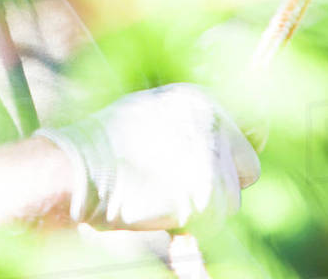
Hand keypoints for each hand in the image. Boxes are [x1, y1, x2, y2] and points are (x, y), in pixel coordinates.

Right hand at [35, 83, 259, 230]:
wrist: (80, 168)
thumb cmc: (105, 145)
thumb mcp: (150, 114)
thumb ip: (186, 126)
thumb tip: (214, 144)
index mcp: (201, 101)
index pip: (242, 135)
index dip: (228, 160)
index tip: (217, 172)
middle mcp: (214, 124)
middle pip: (247, 168)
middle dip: (225, 185)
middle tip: (192, 193)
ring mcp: (212, 160)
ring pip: (231, 199)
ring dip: (206, 207)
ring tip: (164, 197)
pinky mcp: (207, 195)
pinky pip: (214, 222)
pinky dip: (193, 226)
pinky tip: (161, 210)